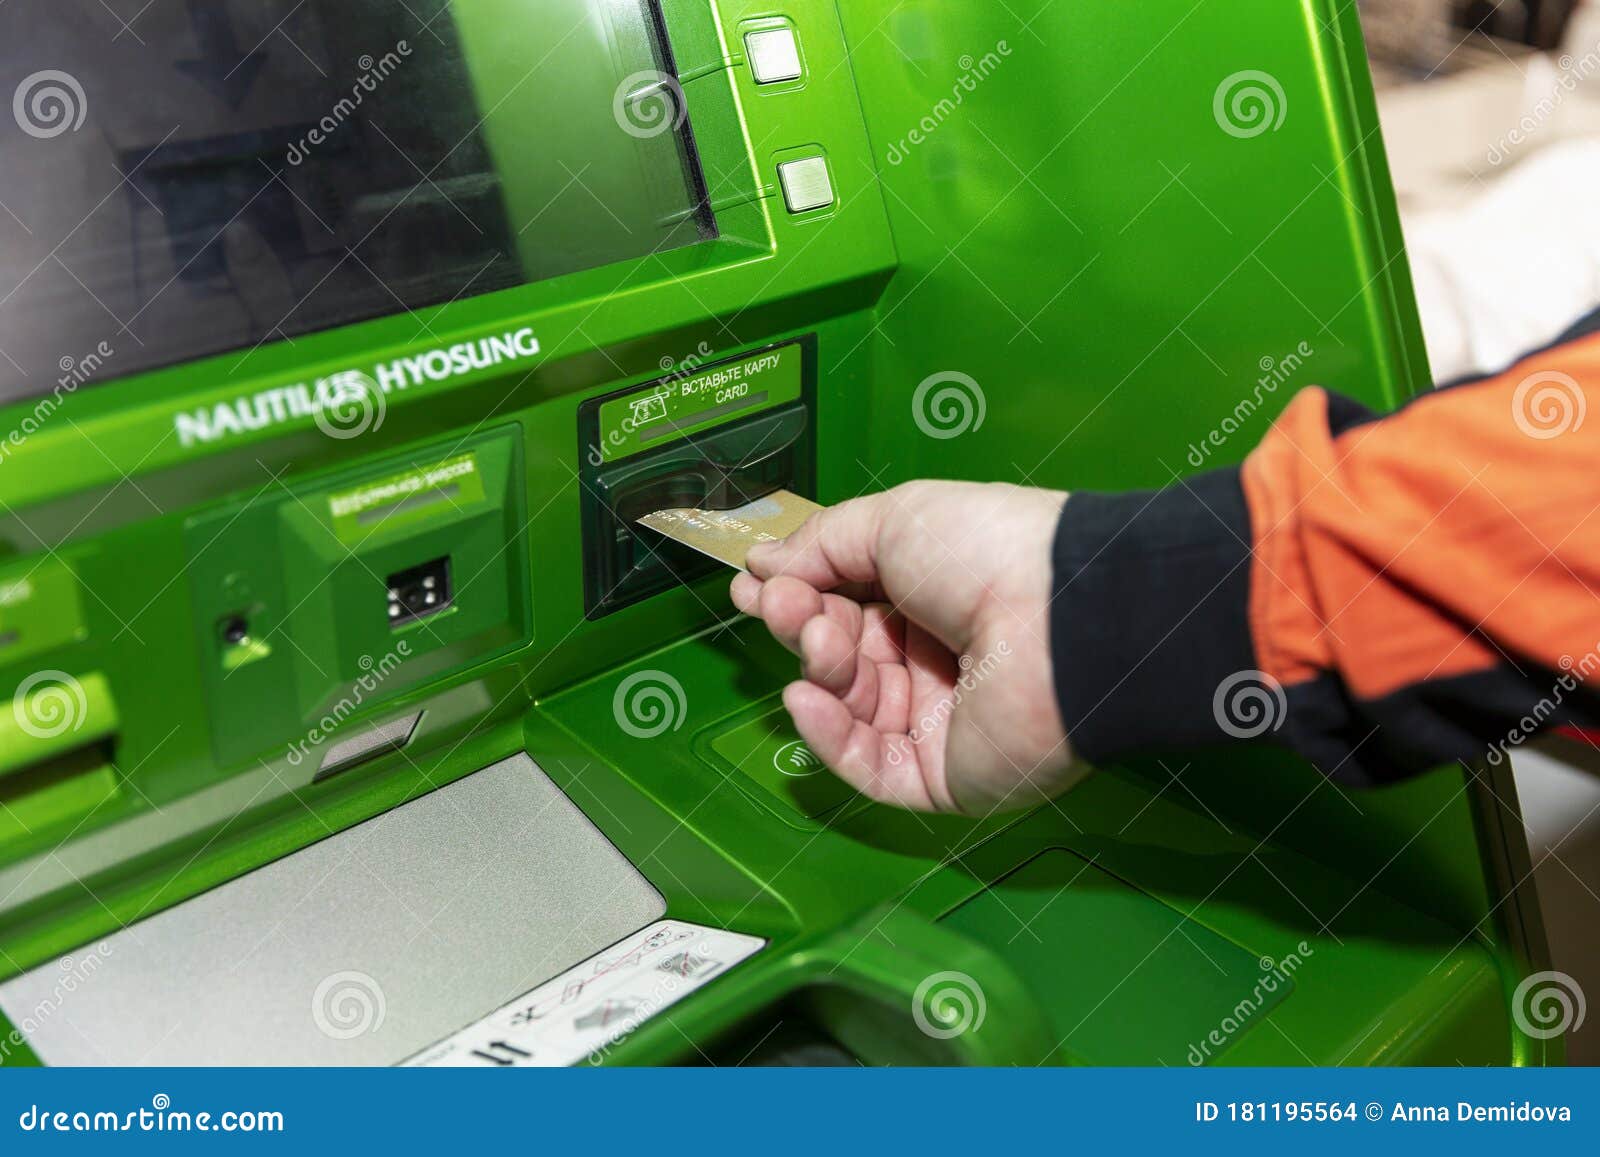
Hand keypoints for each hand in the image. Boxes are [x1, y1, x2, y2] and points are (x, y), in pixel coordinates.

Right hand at [730, 481, 1076, 814]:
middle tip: (781, 605)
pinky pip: (870, 766)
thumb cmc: (984, 551)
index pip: (845, 605)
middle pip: (841, 656)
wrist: (1056, 616)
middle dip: (802, 626)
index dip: (796, 597)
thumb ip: (820, 545)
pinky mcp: (942, 777)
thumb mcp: (892, 520)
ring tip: (816, 636)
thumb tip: (759, 563)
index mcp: (928, 596)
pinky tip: (806, 696)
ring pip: (850, 709)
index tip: (749, 586)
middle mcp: (933, 660)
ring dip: (819, 669)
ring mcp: (938, 722)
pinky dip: (829, 736)